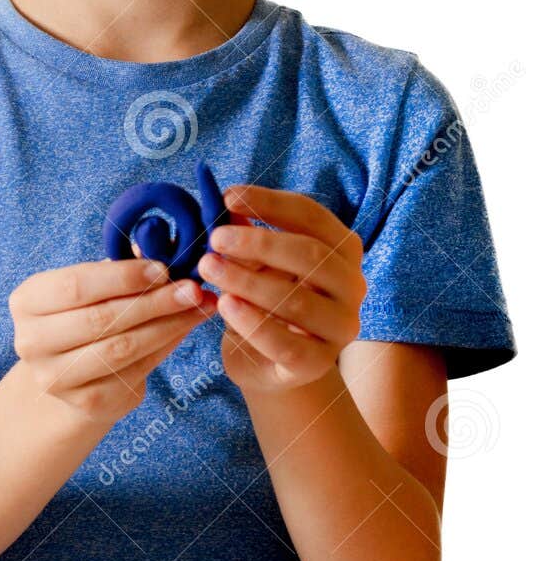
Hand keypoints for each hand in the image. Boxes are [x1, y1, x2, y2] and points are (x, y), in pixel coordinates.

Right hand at [9, 254, 216, 423]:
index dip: (122, 277)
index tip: (163, 269)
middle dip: (153, 302)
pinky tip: (184, 330)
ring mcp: (55, 378)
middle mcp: (31, 342)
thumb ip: (122, 271)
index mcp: (26, 301)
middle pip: (100, 319)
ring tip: (197, 307)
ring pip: (121, 348)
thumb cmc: (86, 314)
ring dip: (167, 325)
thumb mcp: (93, 287)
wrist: (71, 370)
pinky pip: (135, 372)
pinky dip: (165, 348)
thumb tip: (168, 251)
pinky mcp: (86, 403)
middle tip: (191, 289)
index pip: (75, 286)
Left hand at [196, 185, 367, 396]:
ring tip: (208, 267)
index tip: (228, 197)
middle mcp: (352, 287)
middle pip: (311, 256)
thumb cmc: (264, 302)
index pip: (312, 217)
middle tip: (215, 238)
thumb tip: (227, 204)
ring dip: (247, 280)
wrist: (268, 363)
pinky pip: (285, 343)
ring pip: (296, 300)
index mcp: (343, 251)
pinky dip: (252, 323)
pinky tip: (224, 305)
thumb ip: (247, 237)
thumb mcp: (256, 264)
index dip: (270, 203)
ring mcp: (340, 328)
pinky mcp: (317, 364)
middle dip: (259, 243)